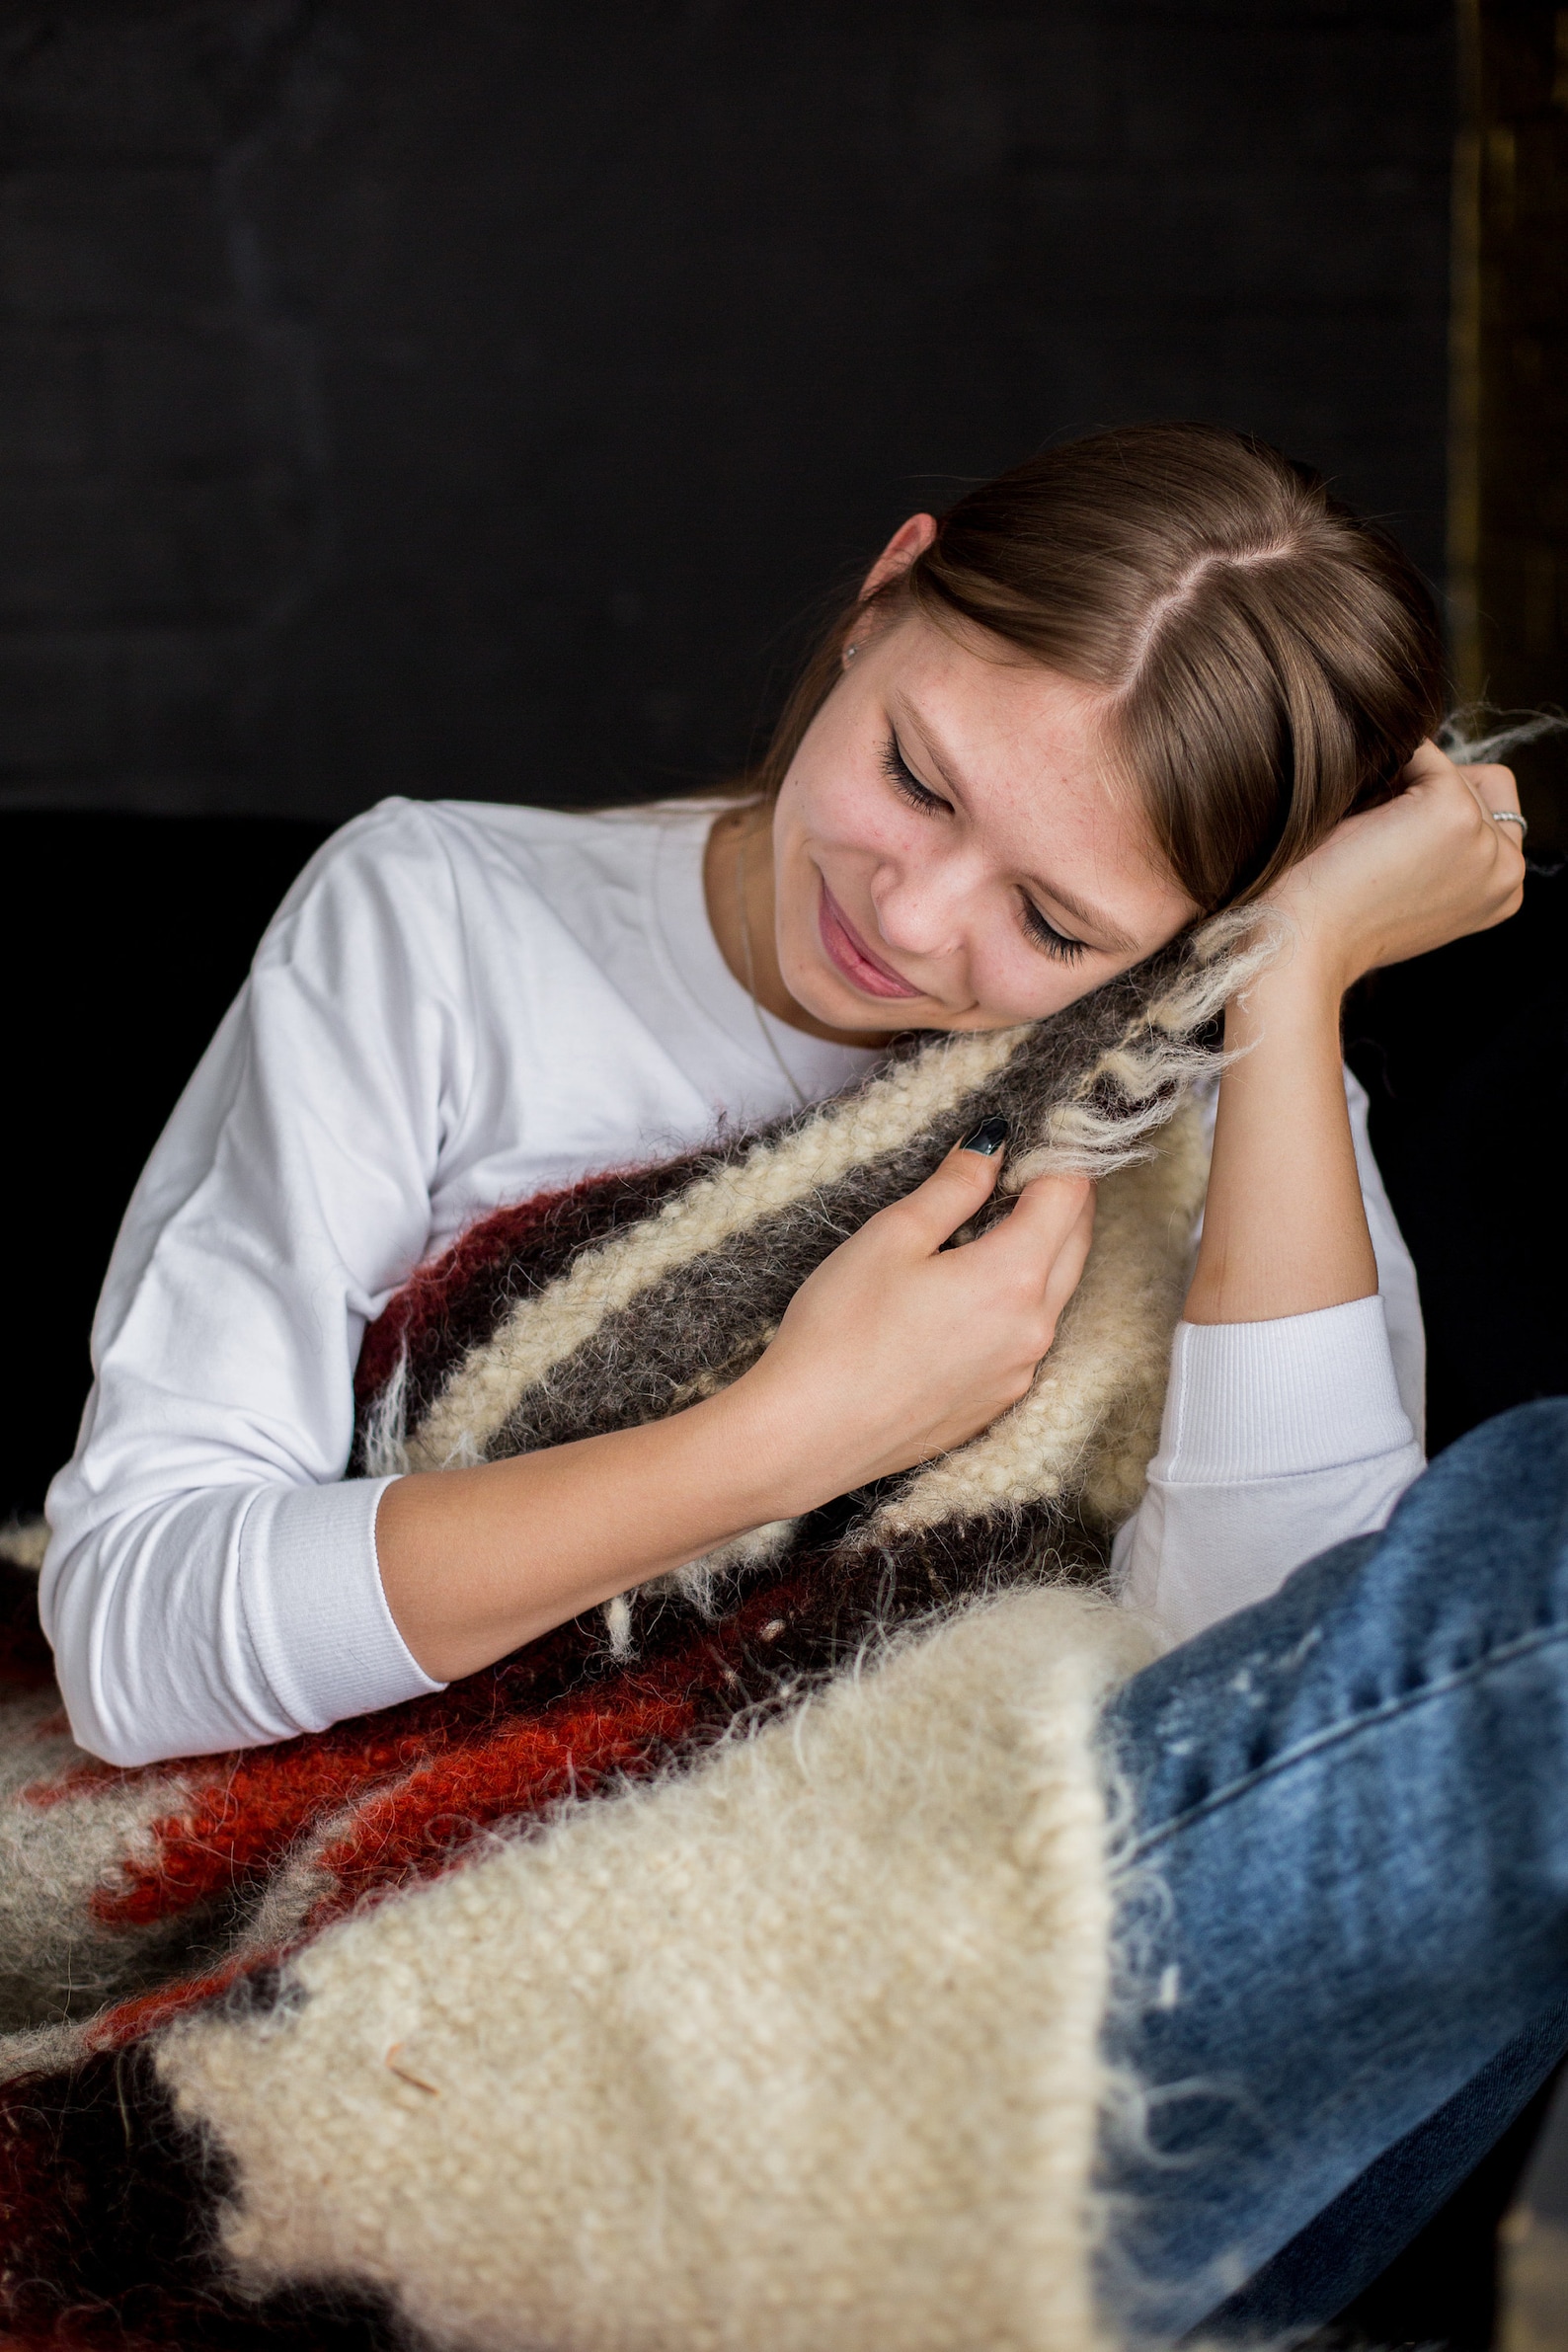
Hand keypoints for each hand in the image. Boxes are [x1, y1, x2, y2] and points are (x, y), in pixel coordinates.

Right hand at [724, 1139, 1094, 1511]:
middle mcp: (1034, 1327)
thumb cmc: (838, 1331)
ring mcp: (1019, 1370)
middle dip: (1061, 1197)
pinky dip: (1018, 1300)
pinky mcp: (997, 1401)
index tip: (1036, 1134)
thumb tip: (994, 1146)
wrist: (806, 1435)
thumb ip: (955, 1186)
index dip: (1058, 1154)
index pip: (1069, 1195)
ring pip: (1056, 1290)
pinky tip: (970, 1293)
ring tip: (991, 1224)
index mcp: (1013, 1275)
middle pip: (1077, 1241)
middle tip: (1023, 1166)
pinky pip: (1028, 1335)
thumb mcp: (892, 1236)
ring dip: (1041, 1250)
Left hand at [1265, 740, 1525, 993]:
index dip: (1436, 815)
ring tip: (1362, 839)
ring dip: (1399, 786)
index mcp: (1504, 892)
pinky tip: (1355, 819)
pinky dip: (1381, 769)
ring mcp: (1485, 842)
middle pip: (1475, 786)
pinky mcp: (1453, 811)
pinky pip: (1421, 752)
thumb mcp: (1411, 887)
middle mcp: (1509, 871)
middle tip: (1369, 846)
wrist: (1303, 942)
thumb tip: (1422, 768)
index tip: (1388, 847)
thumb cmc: (1337, 915)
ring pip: (1448, 769)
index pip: (1492, 813)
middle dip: (1419, 798)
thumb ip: (1441, 847)